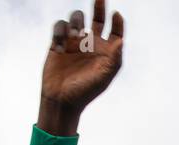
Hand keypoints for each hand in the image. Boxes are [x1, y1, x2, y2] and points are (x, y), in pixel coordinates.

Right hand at [38, 1, 125, 136]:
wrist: (61, 101)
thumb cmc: (84, 92)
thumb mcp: (103, 78)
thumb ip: (114, 60)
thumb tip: (120, 41)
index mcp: (105, 52)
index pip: (115, 31)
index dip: (118, 22)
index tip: (116, 14)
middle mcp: (91, 44)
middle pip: (98, 18)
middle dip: (99, 6)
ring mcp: (74, 42)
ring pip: (77, 18)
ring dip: (76, 20)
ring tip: (75, 34)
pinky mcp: (58, 43)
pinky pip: (60, 26)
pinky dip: (59, 32)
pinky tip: (59, 48)